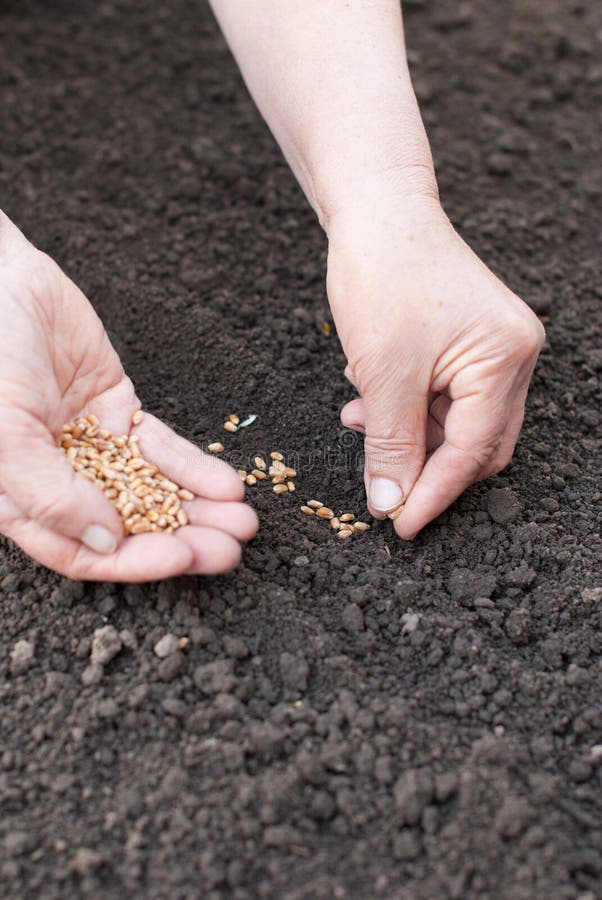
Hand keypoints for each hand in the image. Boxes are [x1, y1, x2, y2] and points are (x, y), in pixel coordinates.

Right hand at [0, 211, 256, 579]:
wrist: (0, 279)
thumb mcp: (6, 432)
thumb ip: (49, 494)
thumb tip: (105, 544)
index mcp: (19, 499)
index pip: (80, 551)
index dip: (132, 562)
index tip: (182, 560)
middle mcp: (58, 481)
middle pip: (126, 528)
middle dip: (181, 541)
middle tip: (229, 551)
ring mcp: (91, 447)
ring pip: (151, 491)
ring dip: (199, 510)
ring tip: (243, 522)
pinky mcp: (117, 411)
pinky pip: (161, 447)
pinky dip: (194, 467)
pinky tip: (227, 484)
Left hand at [326, 196, 545, 538]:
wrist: (377, 210)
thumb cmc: (382, 275)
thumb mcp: (382, 372)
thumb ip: (389, 445)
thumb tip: (389, 504)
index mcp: (504, 358)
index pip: (473, 450)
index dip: (434, 493)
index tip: (399, 526)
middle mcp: (512, 355)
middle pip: (476, 444)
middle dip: (425, 467)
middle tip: (380, 483)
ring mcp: (494, 348)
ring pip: (456, 423)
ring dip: (408, 435)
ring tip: (359, 419)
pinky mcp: (471, 343)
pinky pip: (446, 397)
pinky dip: (409, 409)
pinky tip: (369, 399)